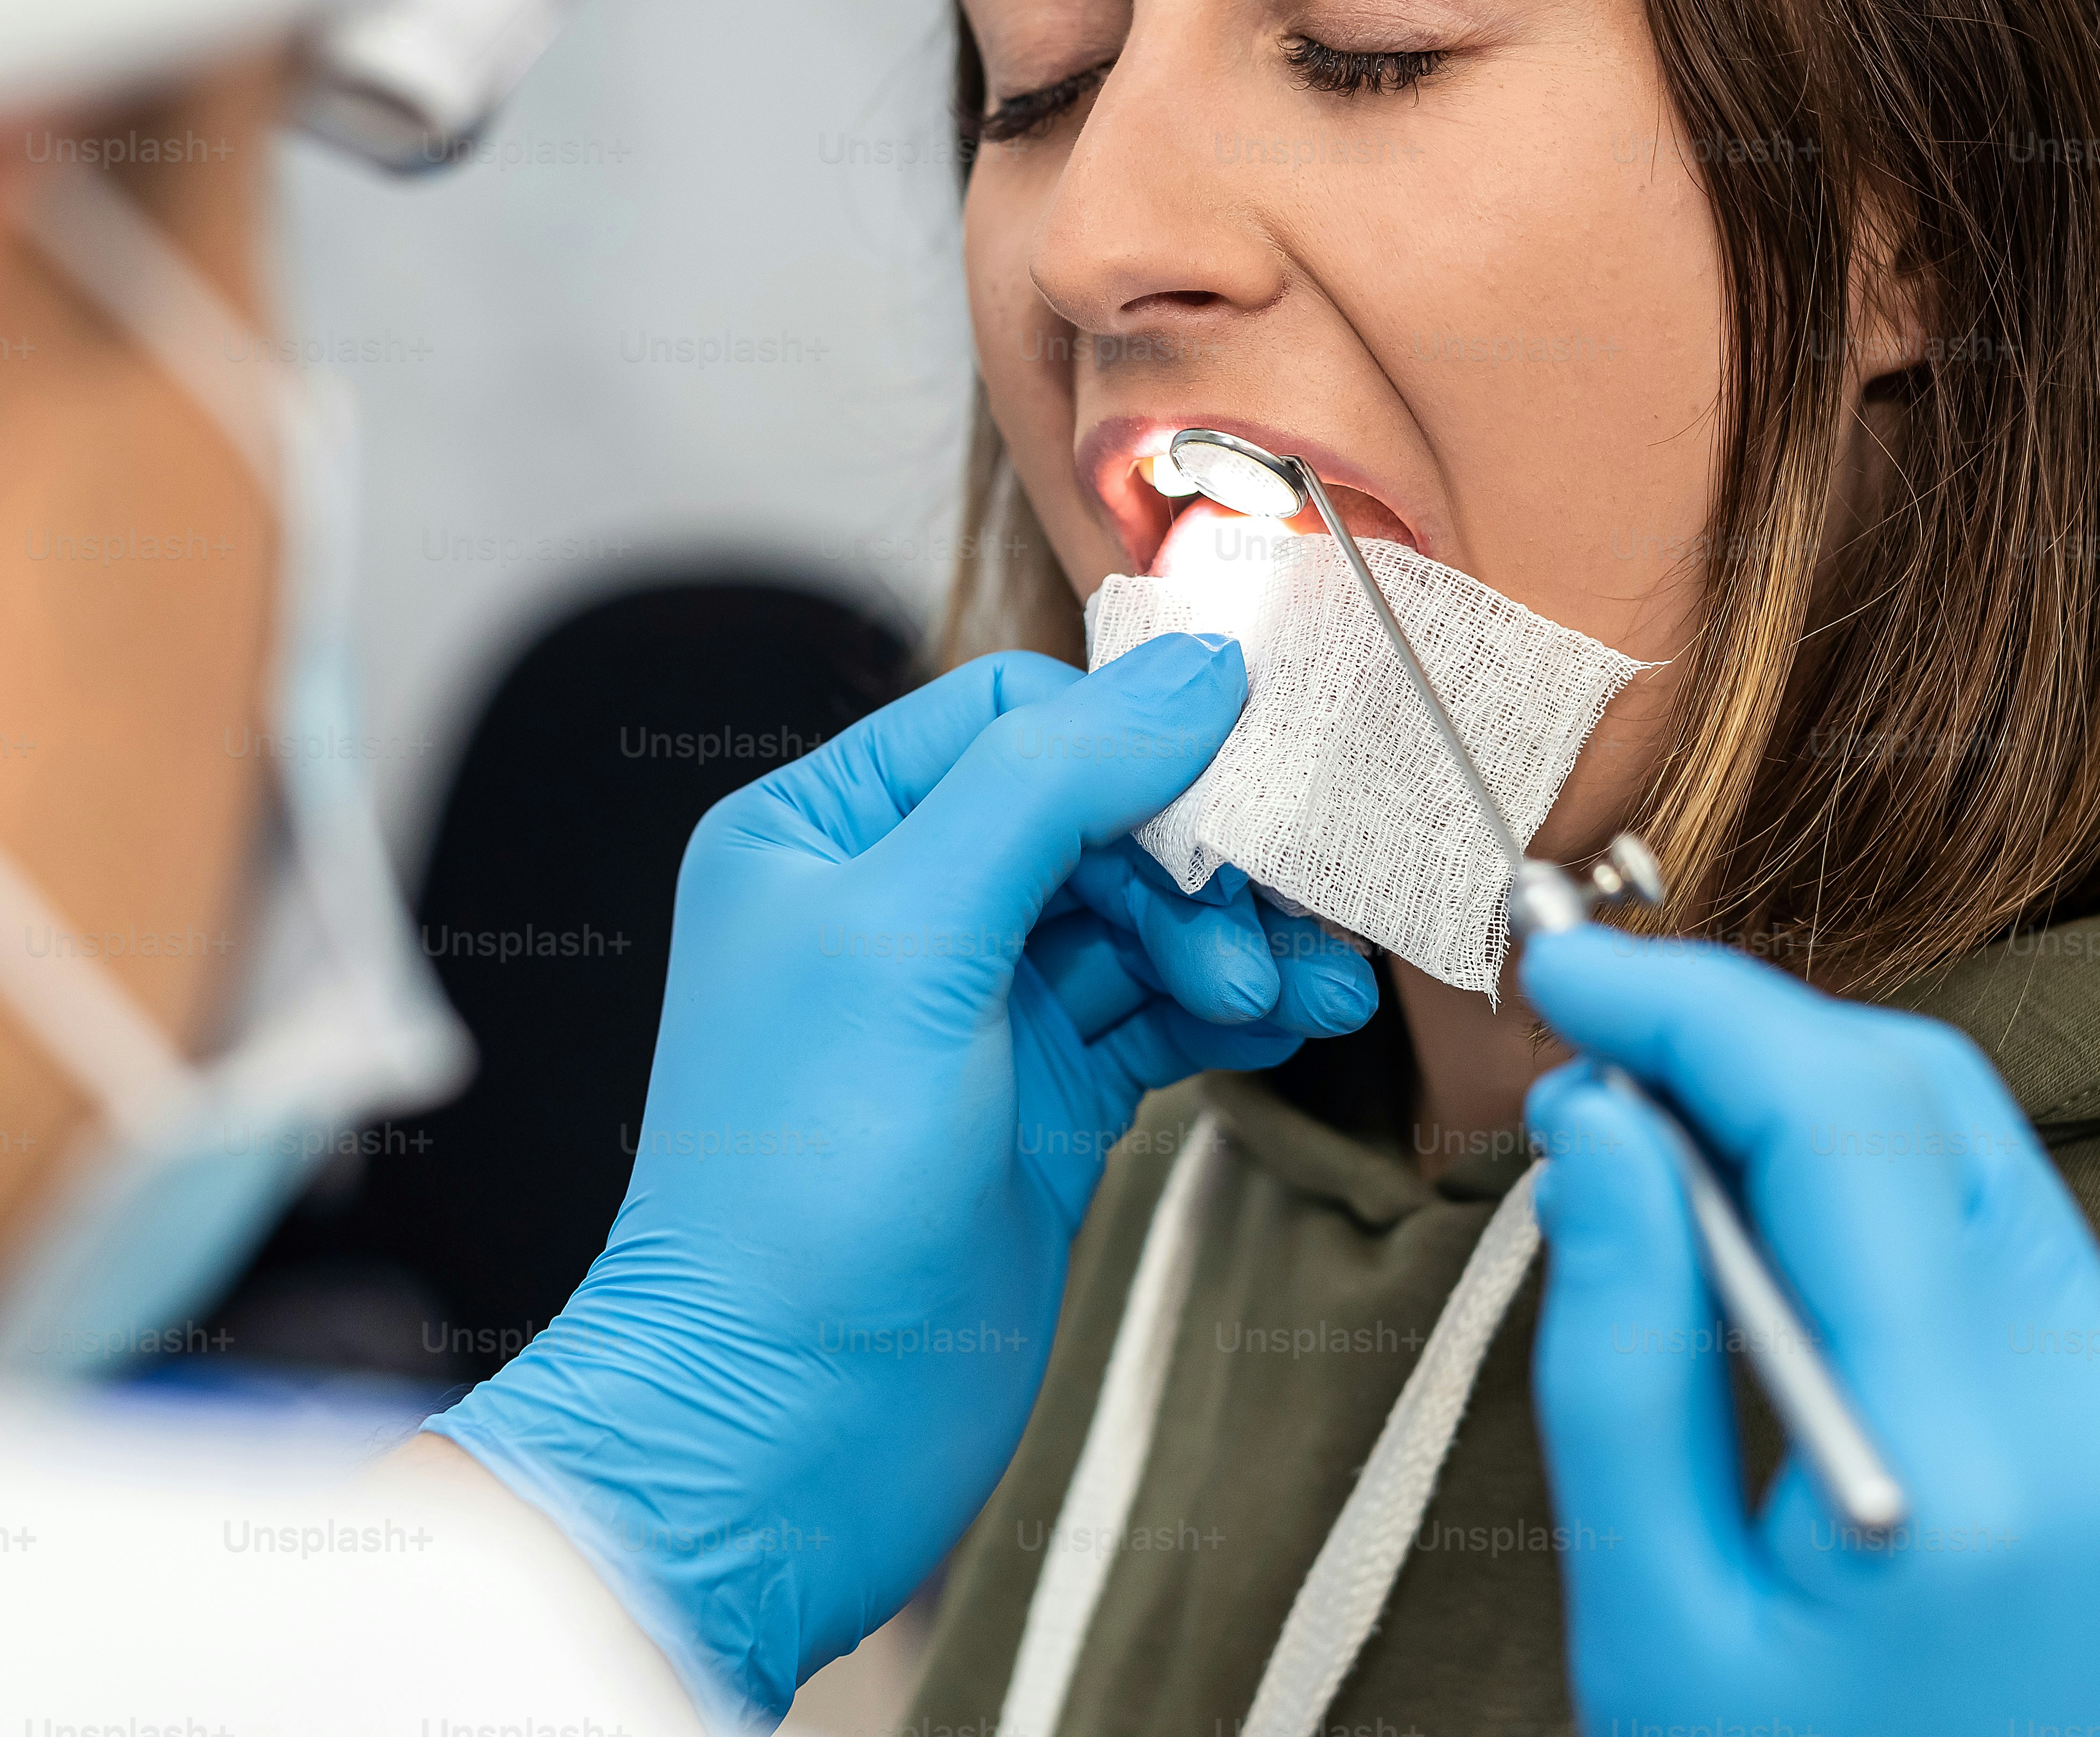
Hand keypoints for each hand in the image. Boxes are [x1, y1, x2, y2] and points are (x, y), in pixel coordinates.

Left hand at [429, 639, 1371, 1719]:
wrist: (785, 1428)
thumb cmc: (797, 1189)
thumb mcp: (914, 935)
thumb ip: (1051, 784)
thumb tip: (1193, 672)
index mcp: (822, 831)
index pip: (1011, 714)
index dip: (1135, 738)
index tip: (1247, 778)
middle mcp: (893, 904)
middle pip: (1095, 812)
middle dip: (1198, 860)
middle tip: (1270, 926)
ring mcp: (973, 1009)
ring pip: (1143, 916)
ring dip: (1240, 935)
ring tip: (1315, 986)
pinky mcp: (1040, 1103)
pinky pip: (1162, 1013)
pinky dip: (1238, 1003)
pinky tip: (1300, 1012)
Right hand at [1519, 924, 2099, 1736]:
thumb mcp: (1660, 1630)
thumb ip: (1623, 1361)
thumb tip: (1596, 1131)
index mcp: (1970, 1468)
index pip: (1840, 1119)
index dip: (1695, 1006)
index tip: (1561, 963)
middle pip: (1930, 1101)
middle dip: (1750, 1019)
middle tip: (1588, 1014)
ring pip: (1981, 1151)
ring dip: (1814, 1089)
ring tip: (1652, 1099)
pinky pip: (2013, 1239)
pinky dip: (1883, 1176)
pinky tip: (1767, 1210)